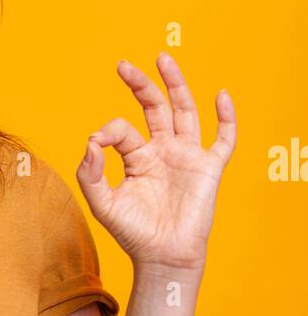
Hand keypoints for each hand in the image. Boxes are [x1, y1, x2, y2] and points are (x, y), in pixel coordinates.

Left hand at [76, 52, 236, 269]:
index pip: (122, 129)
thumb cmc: (133, 233)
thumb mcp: (102, 203)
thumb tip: (90, 141)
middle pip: (154, 107)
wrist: (162, 256)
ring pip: (185, 111)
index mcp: (137, 157)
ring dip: (176, 84)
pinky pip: (224, 139)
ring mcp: (187, 156)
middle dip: (141, 85)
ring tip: (163, 58)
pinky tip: (221, 96)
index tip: (97, 143)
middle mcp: (162, 151)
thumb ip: (89, 174)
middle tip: (123, 65)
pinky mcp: (209, 168)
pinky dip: (226, 118)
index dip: (108, 131)